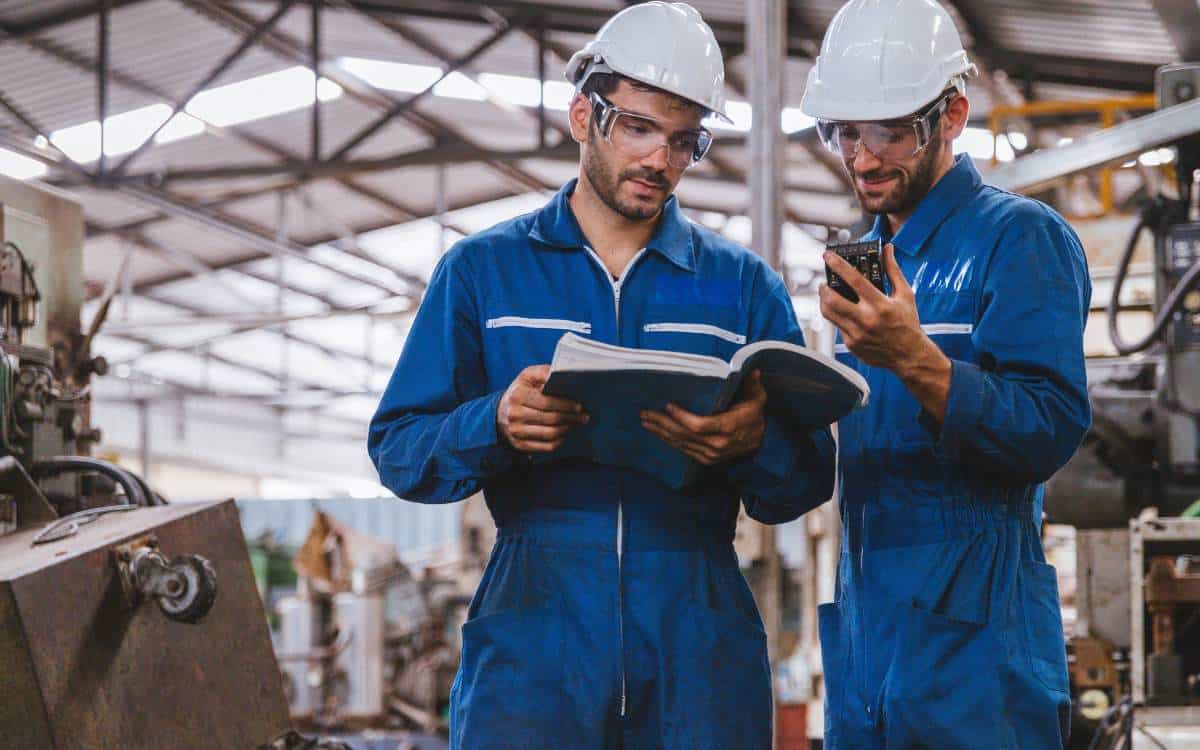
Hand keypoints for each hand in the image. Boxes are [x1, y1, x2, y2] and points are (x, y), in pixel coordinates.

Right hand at [497, 365, 587, 452]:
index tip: (580, 406)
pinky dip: (560, 441)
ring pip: (550, 434)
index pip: (546, 402)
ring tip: (577, 424)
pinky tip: (565, 434)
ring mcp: (516, 432)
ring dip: (568, 429)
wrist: (500, 414)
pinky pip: (546, 447)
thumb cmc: (520, 392)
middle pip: (551, 419)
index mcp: (517, 395)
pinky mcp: (520, 445)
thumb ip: (542, 372)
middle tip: (584, 417)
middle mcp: (514, 415)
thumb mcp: (527, 377)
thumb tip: (560, 373)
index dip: (566, 405)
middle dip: (571, 418)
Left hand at [640, 370, 766, 464]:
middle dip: (662, 423)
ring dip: (661, 433)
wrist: (761, 441)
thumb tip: (753, 370)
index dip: (681, 417)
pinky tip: (658, 433)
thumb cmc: (754, 414)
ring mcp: (711, 454)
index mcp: (728, 427)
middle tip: (645, 413)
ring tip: (645, 421)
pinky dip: (669, 441)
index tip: (668, 405)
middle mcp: (717, 444)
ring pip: (681, 444)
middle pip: (684, 434)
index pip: (699, 425)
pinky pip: (684, 450)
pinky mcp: (706, 460)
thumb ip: (752, 385)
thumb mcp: (757, 398)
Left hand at [819, 243, 928, 372]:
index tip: (828, 256)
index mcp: (880, 305)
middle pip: (832, 299)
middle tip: (824, 282)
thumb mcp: (905, 294)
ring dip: (824, 301)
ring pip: (829, 313)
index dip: (838, 265)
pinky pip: (837, 326)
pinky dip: (837, 316)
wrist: (909, 355)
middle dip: (824, 287)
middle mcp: (866, 320)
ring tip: (828, 295)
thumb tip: (888, 249)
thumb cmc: (908, 323)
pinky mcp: (852, 344)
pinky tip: (843, 312)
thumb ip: (893, 270)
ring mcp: (857, 334)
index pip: (854, 280)